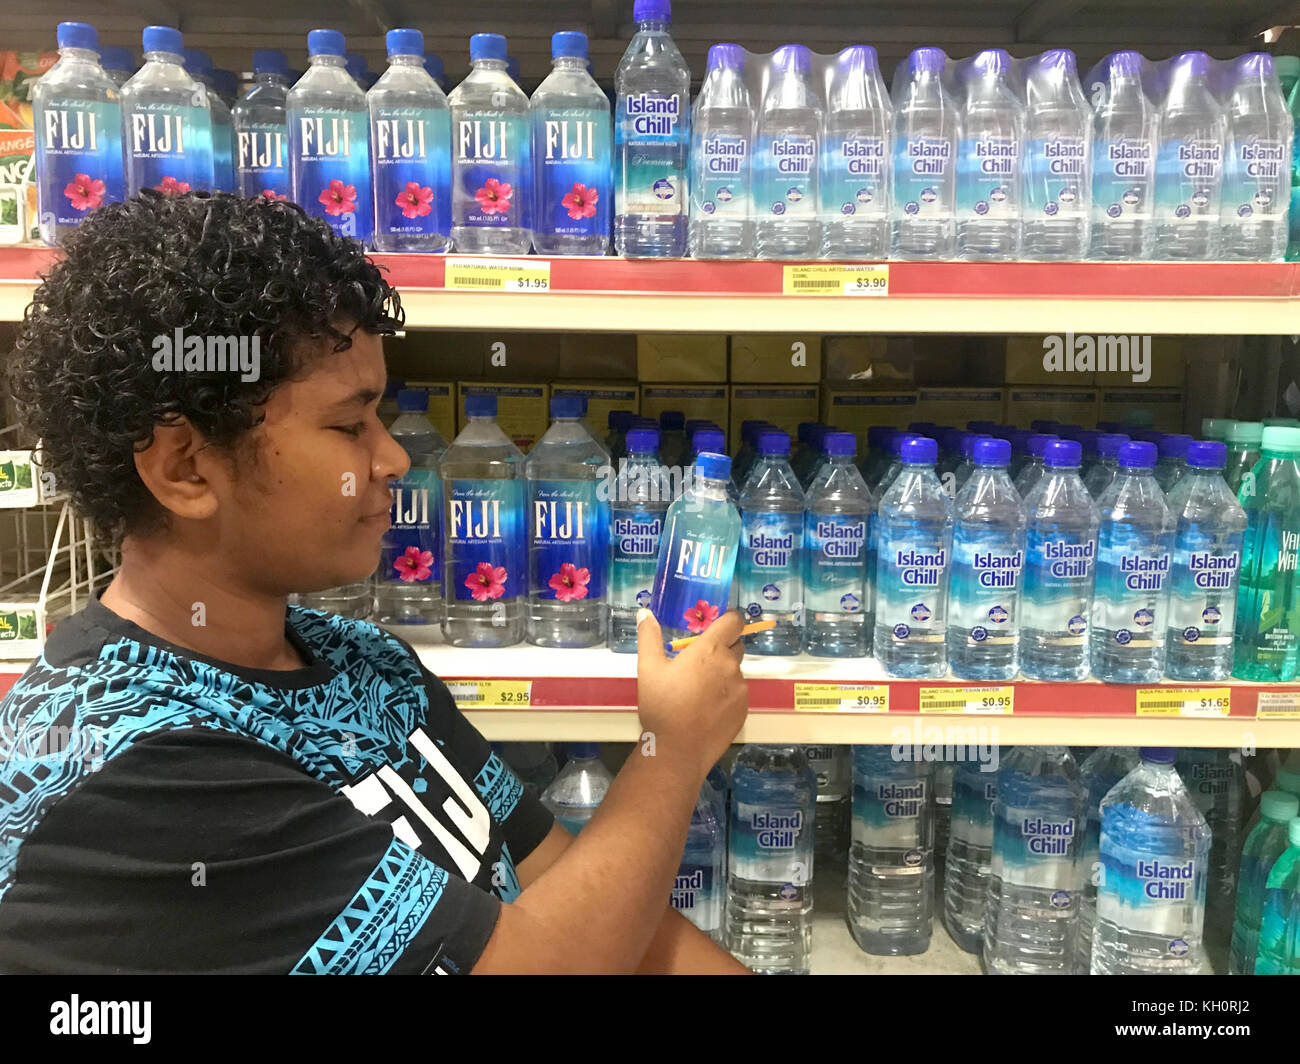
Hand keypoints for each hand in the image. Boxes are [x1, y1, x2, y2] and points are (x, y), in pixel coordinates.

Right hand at [636, 607, 747, 780]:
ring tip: (698, 691)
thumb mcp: (649, 668)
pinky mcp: (744, 709)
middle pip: (735, 645)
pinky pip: (737, 694)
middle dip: (722, 648)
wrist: (677, 750)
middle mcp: (730, 665)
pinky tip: (706, 709)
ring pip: (735, 672)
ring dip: (722, 674)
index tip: (718, 625)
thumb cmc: (661, 705)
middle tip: (699, 662)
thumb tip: (644, 613)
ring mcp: (740, 689)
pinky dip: (726, 695)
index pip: (734, 621)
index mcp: (710, 650)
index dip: (729, 619)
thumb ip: (649, 637)